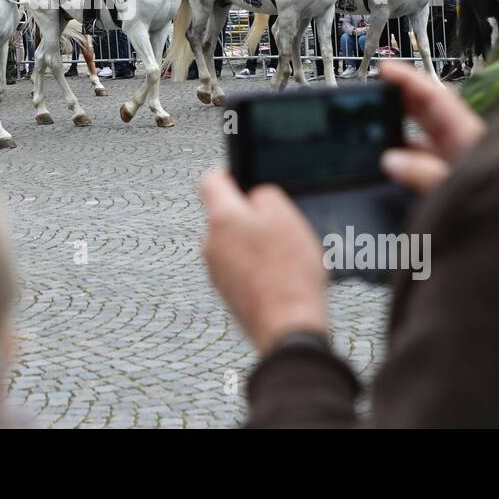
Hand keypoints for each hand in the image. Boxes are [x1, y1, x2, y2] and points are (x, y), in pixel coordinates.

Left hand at [200, 169, 328, 352]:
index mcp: (221, 218)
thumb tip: (254, 197)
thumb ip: (264, 195)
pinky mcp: (227, 293)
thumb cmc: (288, 270)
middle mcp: (210, 243)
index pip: (210, 180)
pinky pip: (240, 267)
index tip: (243, 175)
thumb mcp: (285, 215)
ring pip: (234, 242)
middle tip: (279, 222)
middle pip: (225, 215)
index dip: (228, 172)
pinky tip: (281, 276)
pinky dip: (257, 266)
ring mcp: (216, 271)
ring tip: (285, 255)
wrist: (288, 326)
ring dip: (254, 242)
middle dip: (249, 214)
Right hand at [377, 61, 486, 194]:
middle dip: (399, 99)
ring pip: (421, 140)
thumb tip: (391, 160)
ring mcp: (455, 166)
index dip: (410, 80)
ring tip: (371, 125)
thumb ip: (426, 175)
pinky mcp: (448, 186)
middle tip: (371, 91)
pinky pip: (419, 165)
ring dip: (397, 132)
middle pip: (427, 114)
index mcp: (469, 136)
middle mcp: (462, 147)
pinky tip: (385, 163)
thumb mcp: (462, 189)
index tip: (385, 70)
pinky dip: (401, 159)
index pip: (436, 97)